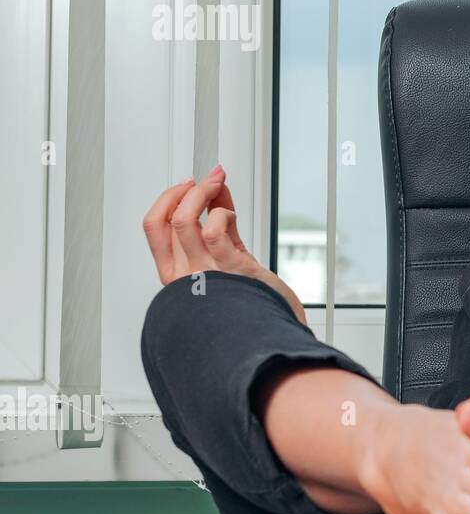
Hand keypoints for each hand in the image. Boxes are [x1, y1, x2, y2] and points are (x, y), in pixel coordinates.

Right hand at [142, 164, 307, 324]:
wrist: (271, 332)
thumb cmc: (252, 298)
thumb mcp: (227, 254)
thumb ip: (219, 221)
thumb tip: (215, 188)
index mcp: (177, 273)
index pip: (153, 227)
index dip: (166, 198)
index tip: (187, 185)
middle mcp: (183, 275)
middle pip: (165, 218)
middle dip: (186, 189)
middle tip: (209, 181)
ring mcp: (204, 274)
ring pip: (183, 219)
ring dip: (203, 192)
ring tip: (219, 187)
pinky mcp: (228, 271)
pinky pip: (214, 231)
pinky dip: (223, 213)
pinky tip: (232, 217)